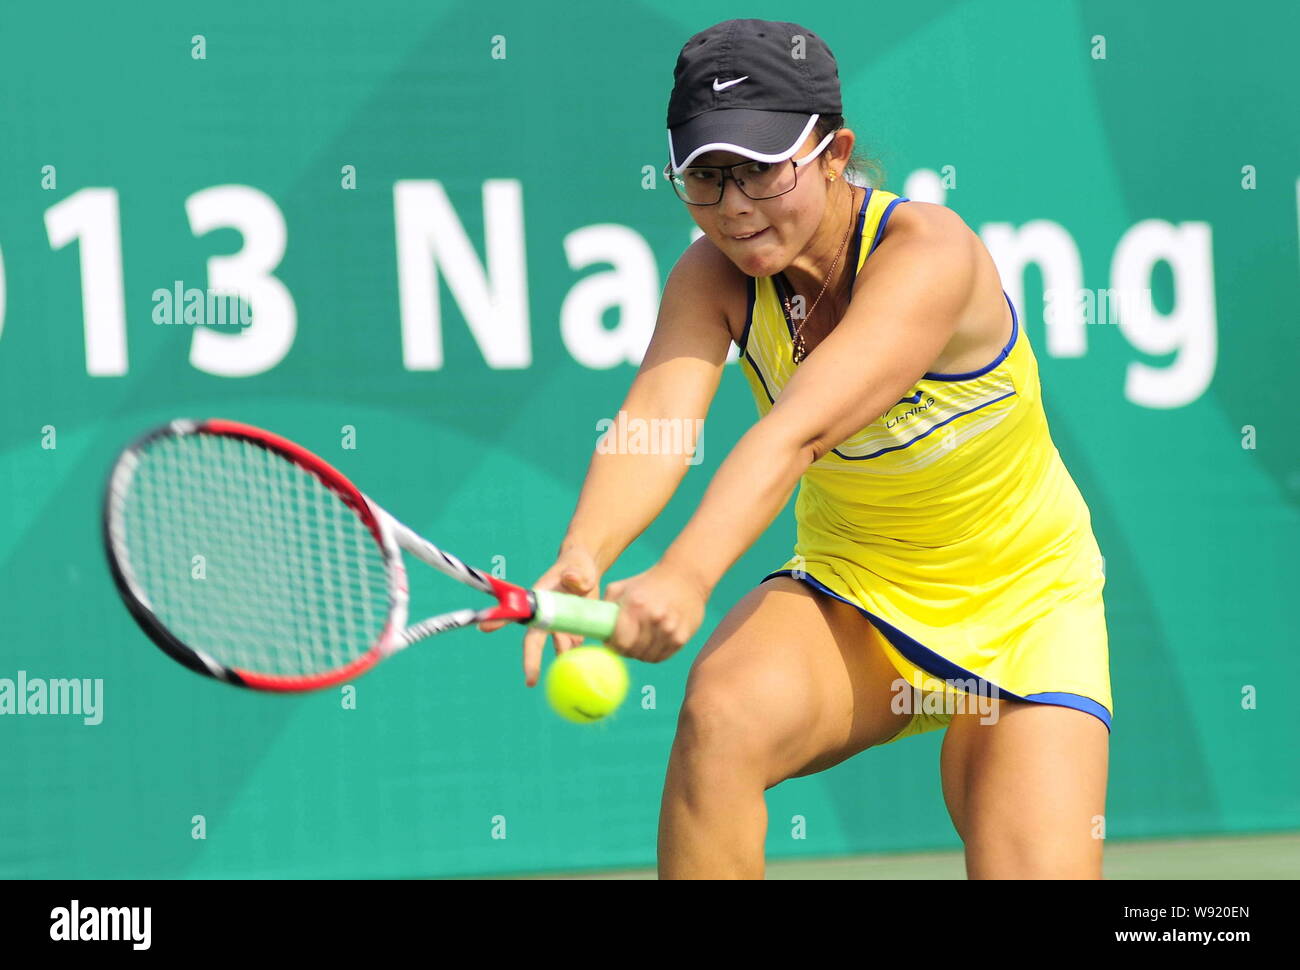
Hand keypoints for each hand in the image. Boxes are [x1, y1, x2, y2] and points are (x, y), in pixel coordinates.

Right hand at [477, 546, 601, 687]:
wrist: (587, 573)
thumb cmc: (578, 566)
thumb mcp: (579, 566)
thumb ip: (577, 574)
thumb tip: (572, 578)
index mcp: (540, 598)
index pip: (519, 611)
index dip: (501, 619)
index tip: (484, 627)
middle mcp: (545, 615)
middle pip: (534, 642)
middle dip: (531, 662)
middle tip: (530, 682)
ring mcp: (559, 626)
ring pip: (558, 647)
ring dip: (565, 653)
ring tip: (578, 646)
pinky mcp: (573, 632)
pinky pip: (575, 648)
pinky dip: (580, 655)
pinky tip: (589, 655)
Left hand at [602, 562, 708, 662]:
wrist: (685, 576)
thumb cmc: (647, 582)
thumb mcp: (621, 587)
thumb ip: (605, 607)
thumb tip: (590, 627)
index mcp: (635, 604)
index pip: (619, 642)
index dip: (612, 646)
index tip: (611, 644)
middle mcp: (653, 617)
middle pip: (633, 652)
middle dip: (625, 650)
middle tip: (624, 644)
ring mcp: (669, 628)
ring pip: (647, 657)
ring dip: (640, 653)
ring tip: (638, 641)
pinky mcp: (682, 637)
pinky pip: (661, 657)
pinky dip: (654, 653)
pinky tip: (652, 642)